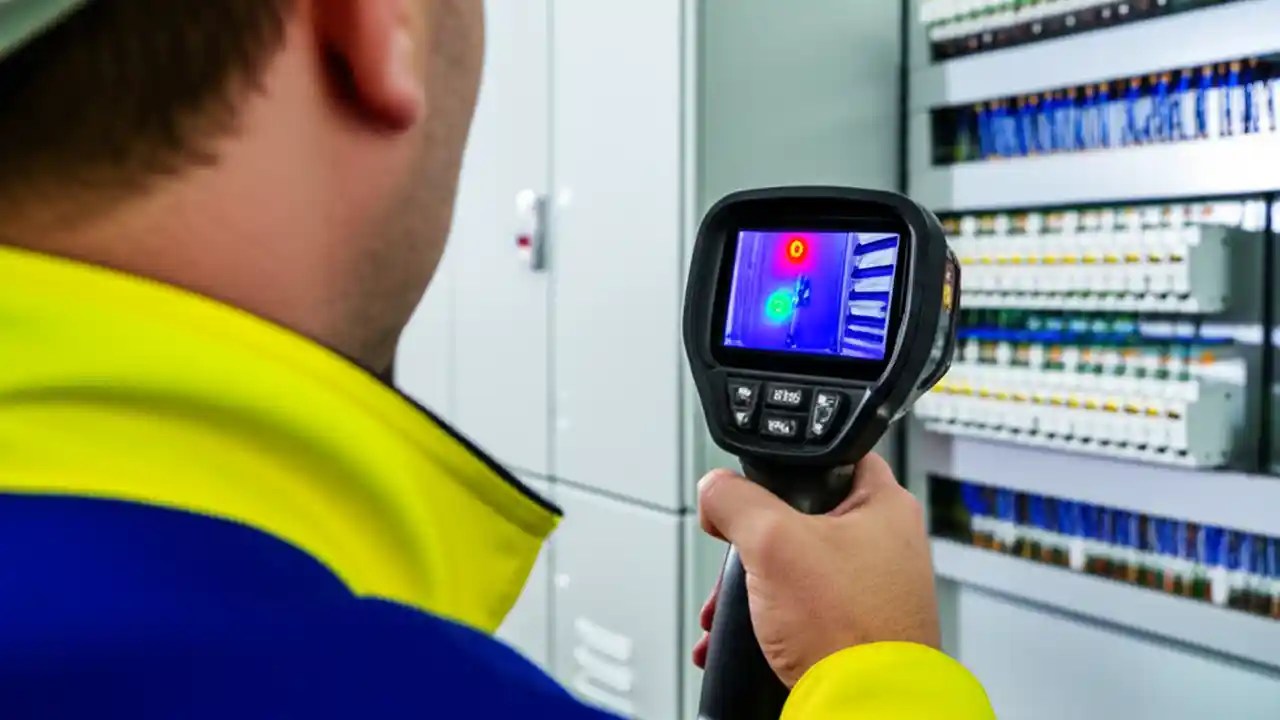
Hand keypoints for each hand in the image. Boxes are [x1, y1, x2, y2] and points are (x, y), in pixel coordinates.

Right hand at [692, 453, 939, 686]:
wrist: (866, 708)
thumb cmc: (848, 631)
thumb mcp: (773, 542)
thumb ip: (735, 500)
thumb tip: (715, 489)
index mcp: (884, 504)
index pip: (827, 456)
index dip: (781, 467)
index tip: (750, 487)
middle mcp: (885, 542)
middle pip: (800, 516)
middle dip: (753, 544)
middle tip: (739, 557)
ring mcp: (873, 586)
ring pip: (795, 566)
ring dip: (753, 586)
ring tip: (733, 608)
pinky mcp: (858, 624)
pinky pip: (803, 606)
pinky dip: (769, 617)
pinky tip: (747, 635)